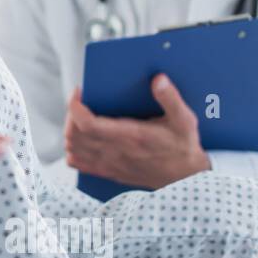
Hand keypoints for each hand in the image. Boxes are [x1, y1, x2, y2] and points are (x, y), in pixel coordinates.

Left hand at [63, 74, 210, 189]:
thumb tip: (158, 79)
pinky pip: (78, 164)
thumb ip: (170, 98)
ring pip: (73, 150)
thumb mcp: (184, 120)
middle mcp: (116, 152)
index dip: (75, 107)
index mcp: (131, 137)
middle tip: (81, 101)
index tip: (80, 91)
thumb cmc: (183, 147)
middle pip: (74, 135)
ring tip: (79, 117)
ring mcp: (110, 164)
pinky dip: (73, 150)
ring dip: (71, 131)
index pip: (88, 124)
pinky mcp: (108, 172)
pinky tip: (82, 139)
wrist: (186, 178)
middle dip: (71, 114)